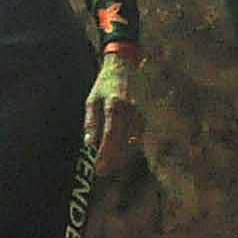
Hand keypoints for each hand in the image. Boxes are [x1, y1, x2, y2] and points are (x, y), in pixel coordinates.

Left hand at [84, 55, 141, 176]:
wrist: (127, 65)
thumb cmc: (107, 83)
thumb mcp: (92, 100)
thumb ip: (91, 123)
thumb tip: (90, 144)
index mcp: (115, 106)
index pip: (111, 135)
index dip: (106, 154)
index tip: (98, 169)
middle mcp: (132, 112)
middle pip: (124, 144)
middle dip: (112, 161)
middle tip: (101, 171)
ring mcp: (142, 115)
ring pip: (133, 144)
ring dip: (121, 157)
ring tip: (109, 164)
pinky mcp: (147, 118)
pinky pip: (138, 139)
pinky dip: (129, 149)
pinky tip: (120, 154)